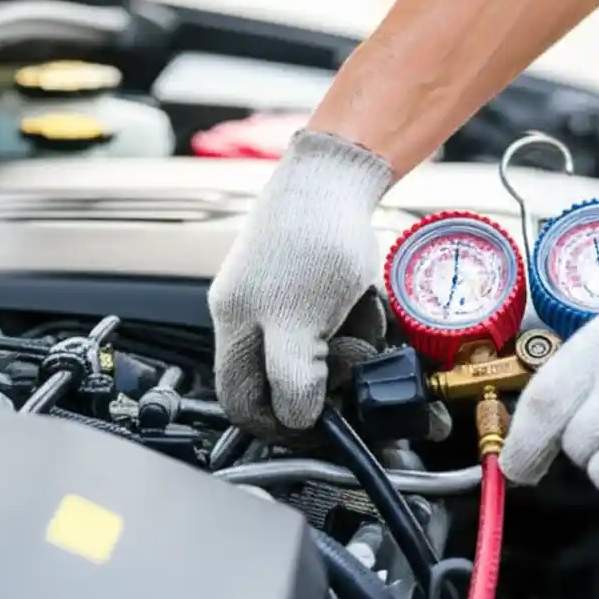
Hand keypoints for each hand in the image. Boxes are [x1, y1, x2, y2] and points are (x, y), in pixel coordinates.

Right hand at [209, 131, 392, 439]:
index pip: (242, 402)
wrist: (339, 171)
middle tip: (349, 357)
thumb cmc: (313, 234)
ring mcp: (283, 296)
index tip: (317, 426)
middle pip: (285, 377)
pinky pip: (337, 322)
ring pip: (318, 351)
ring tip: (359, 315)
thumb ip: (293, 378)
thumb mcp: (300, 323)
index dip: (278, 424)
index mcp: (234, 324)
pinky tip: (364, 298)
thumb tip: (296, 418)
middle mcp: (251, 312)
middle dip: (325, 374)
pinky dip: (359, 318)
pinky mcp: (315, 282)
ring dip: (349, 342)